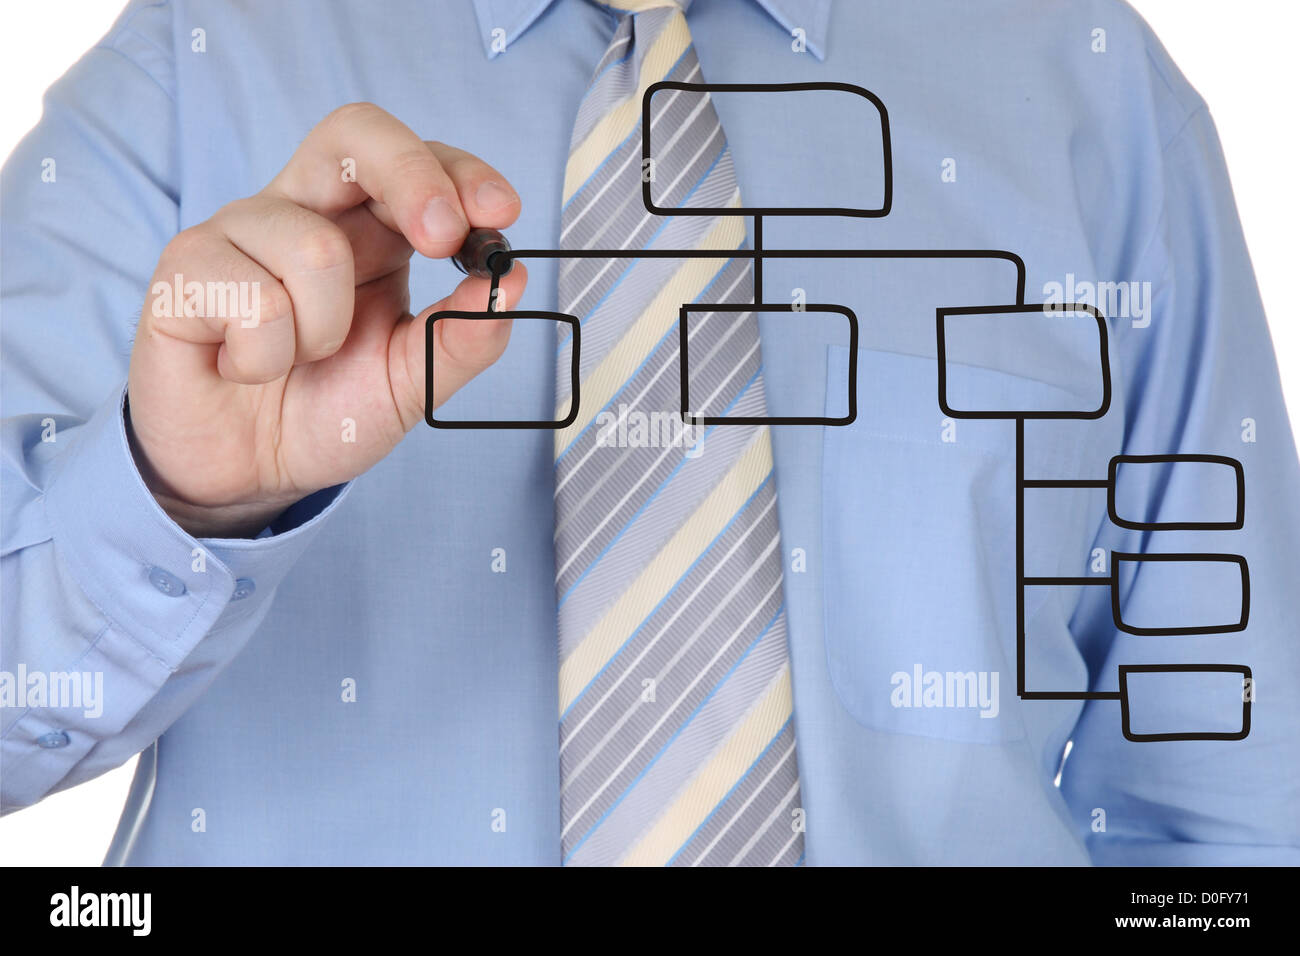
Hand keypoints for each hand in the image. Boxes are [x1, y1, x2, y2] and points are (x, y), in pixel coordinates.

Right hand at [127, 102, 526, 537]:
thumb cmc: (327, 412)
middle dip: (410, 176)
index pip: (416, 162)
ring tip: (297, 361)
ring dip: (323, 332)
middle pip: (355, 132)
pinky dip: (264, 357)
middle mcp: (307, 212)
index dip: (459, 173)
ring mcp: (241, 230)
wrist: (249, 473)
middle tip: (440, 239)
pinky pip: (252, 300)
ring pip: (314, 247)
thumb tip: (513, 283)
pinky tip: (244, 368)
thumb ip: (463, 337)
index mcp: (371, 230)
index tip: (499, 213)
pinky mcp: (185, 265)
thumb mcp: (413, 383)